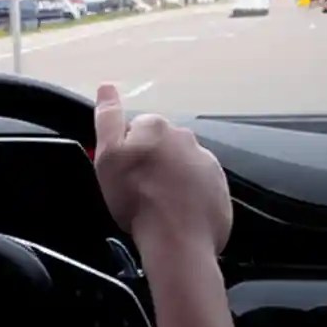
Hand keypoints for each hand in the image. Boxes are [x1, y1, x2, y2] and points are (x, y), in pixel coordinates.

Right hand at [93, 84, 231, 256]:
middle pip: (162, 146)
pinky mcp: (220, 185)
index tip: (125, 175)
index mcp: (157, 126)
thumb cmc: (136, 200)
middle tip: (140, 193)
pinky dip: (191, 195)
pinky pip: (201, 185)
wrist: (177, 240)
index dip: (127, 153)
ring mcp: (207, 161)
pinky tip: (179, 213)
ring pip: (182, 165)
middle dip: (152, 163)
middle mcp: (186, 137)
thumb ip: (107, 118)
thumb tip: (106, 86)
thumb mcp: (108, 157)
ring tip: (160, 206)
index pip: (137, 131)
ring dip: (172, 179)